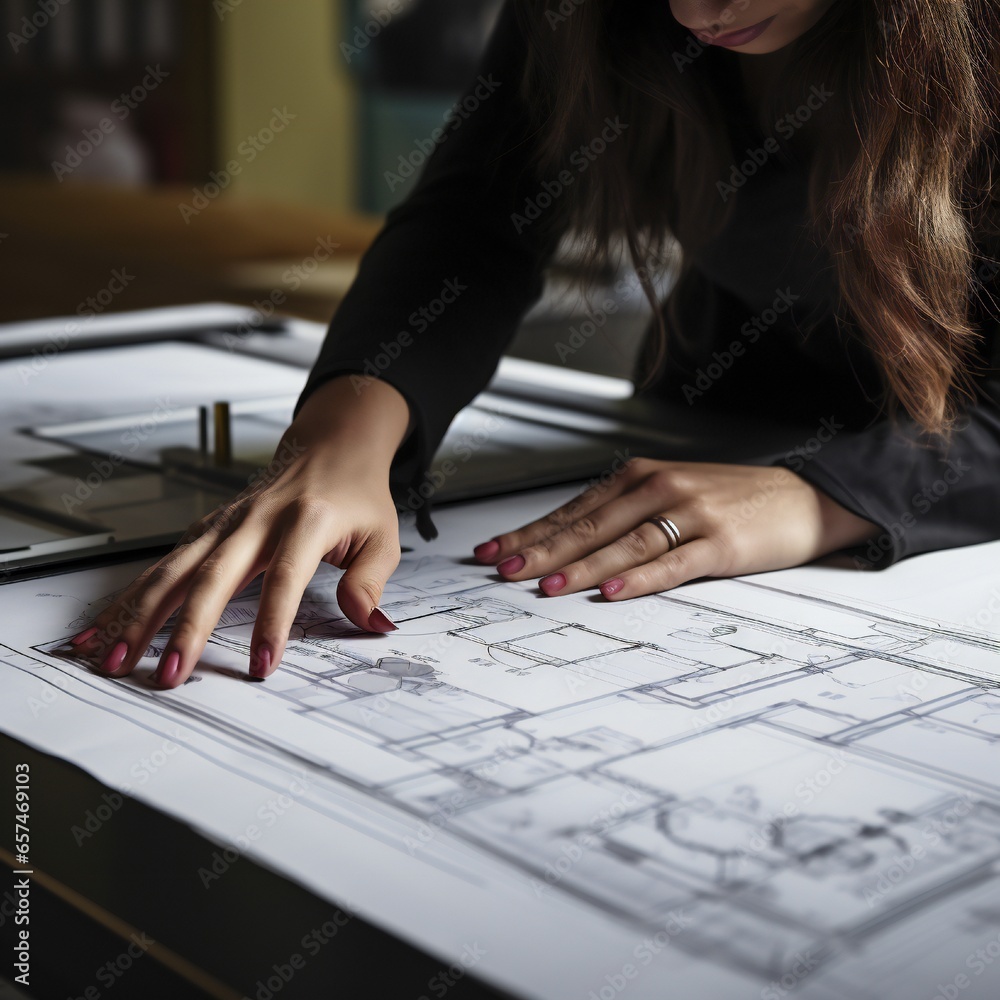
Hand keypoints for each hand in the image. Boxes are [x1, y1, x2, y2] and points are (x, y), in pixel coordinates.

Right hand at [70, 377, 410, 687]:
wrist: (331, 447)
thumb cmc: (356, 494)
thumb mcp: (383, 536)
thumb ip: (371, 582)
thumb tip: (371, 624)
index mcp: (307, 521)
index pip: (286, 578)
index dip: (271, 622)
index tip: (261, 663)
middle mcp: (258, 520)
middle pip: (213, 577)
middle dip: (187, 628)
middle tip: (169, 673)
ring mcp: (226, 523)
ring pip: (174, 570)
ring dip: (140, 614)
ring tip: (112, 656)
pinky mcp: (208, 529)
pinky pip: (164, 564)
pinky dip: (131, 596)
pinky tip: (106, 625)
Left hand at [472, 458, 878, 598]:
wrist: (802, 497)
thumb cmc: (730, 499)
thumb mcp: (671, 493)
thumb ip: (626, 513)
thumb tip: (569, 544)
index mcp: (640, 477)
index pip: (574, 509)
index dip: (531, 532)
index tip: (494, 551)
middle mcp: (659, 488)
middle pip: (589, 525)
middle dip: (541, 550)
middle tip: (503, 570)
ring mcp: (690, 514)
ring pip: (623, 544)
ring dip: (581, 567)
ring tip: (545, 586)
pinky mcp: (720, 543)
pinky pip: (673, 563)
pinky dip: (640, 578)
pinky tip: (613, 590)